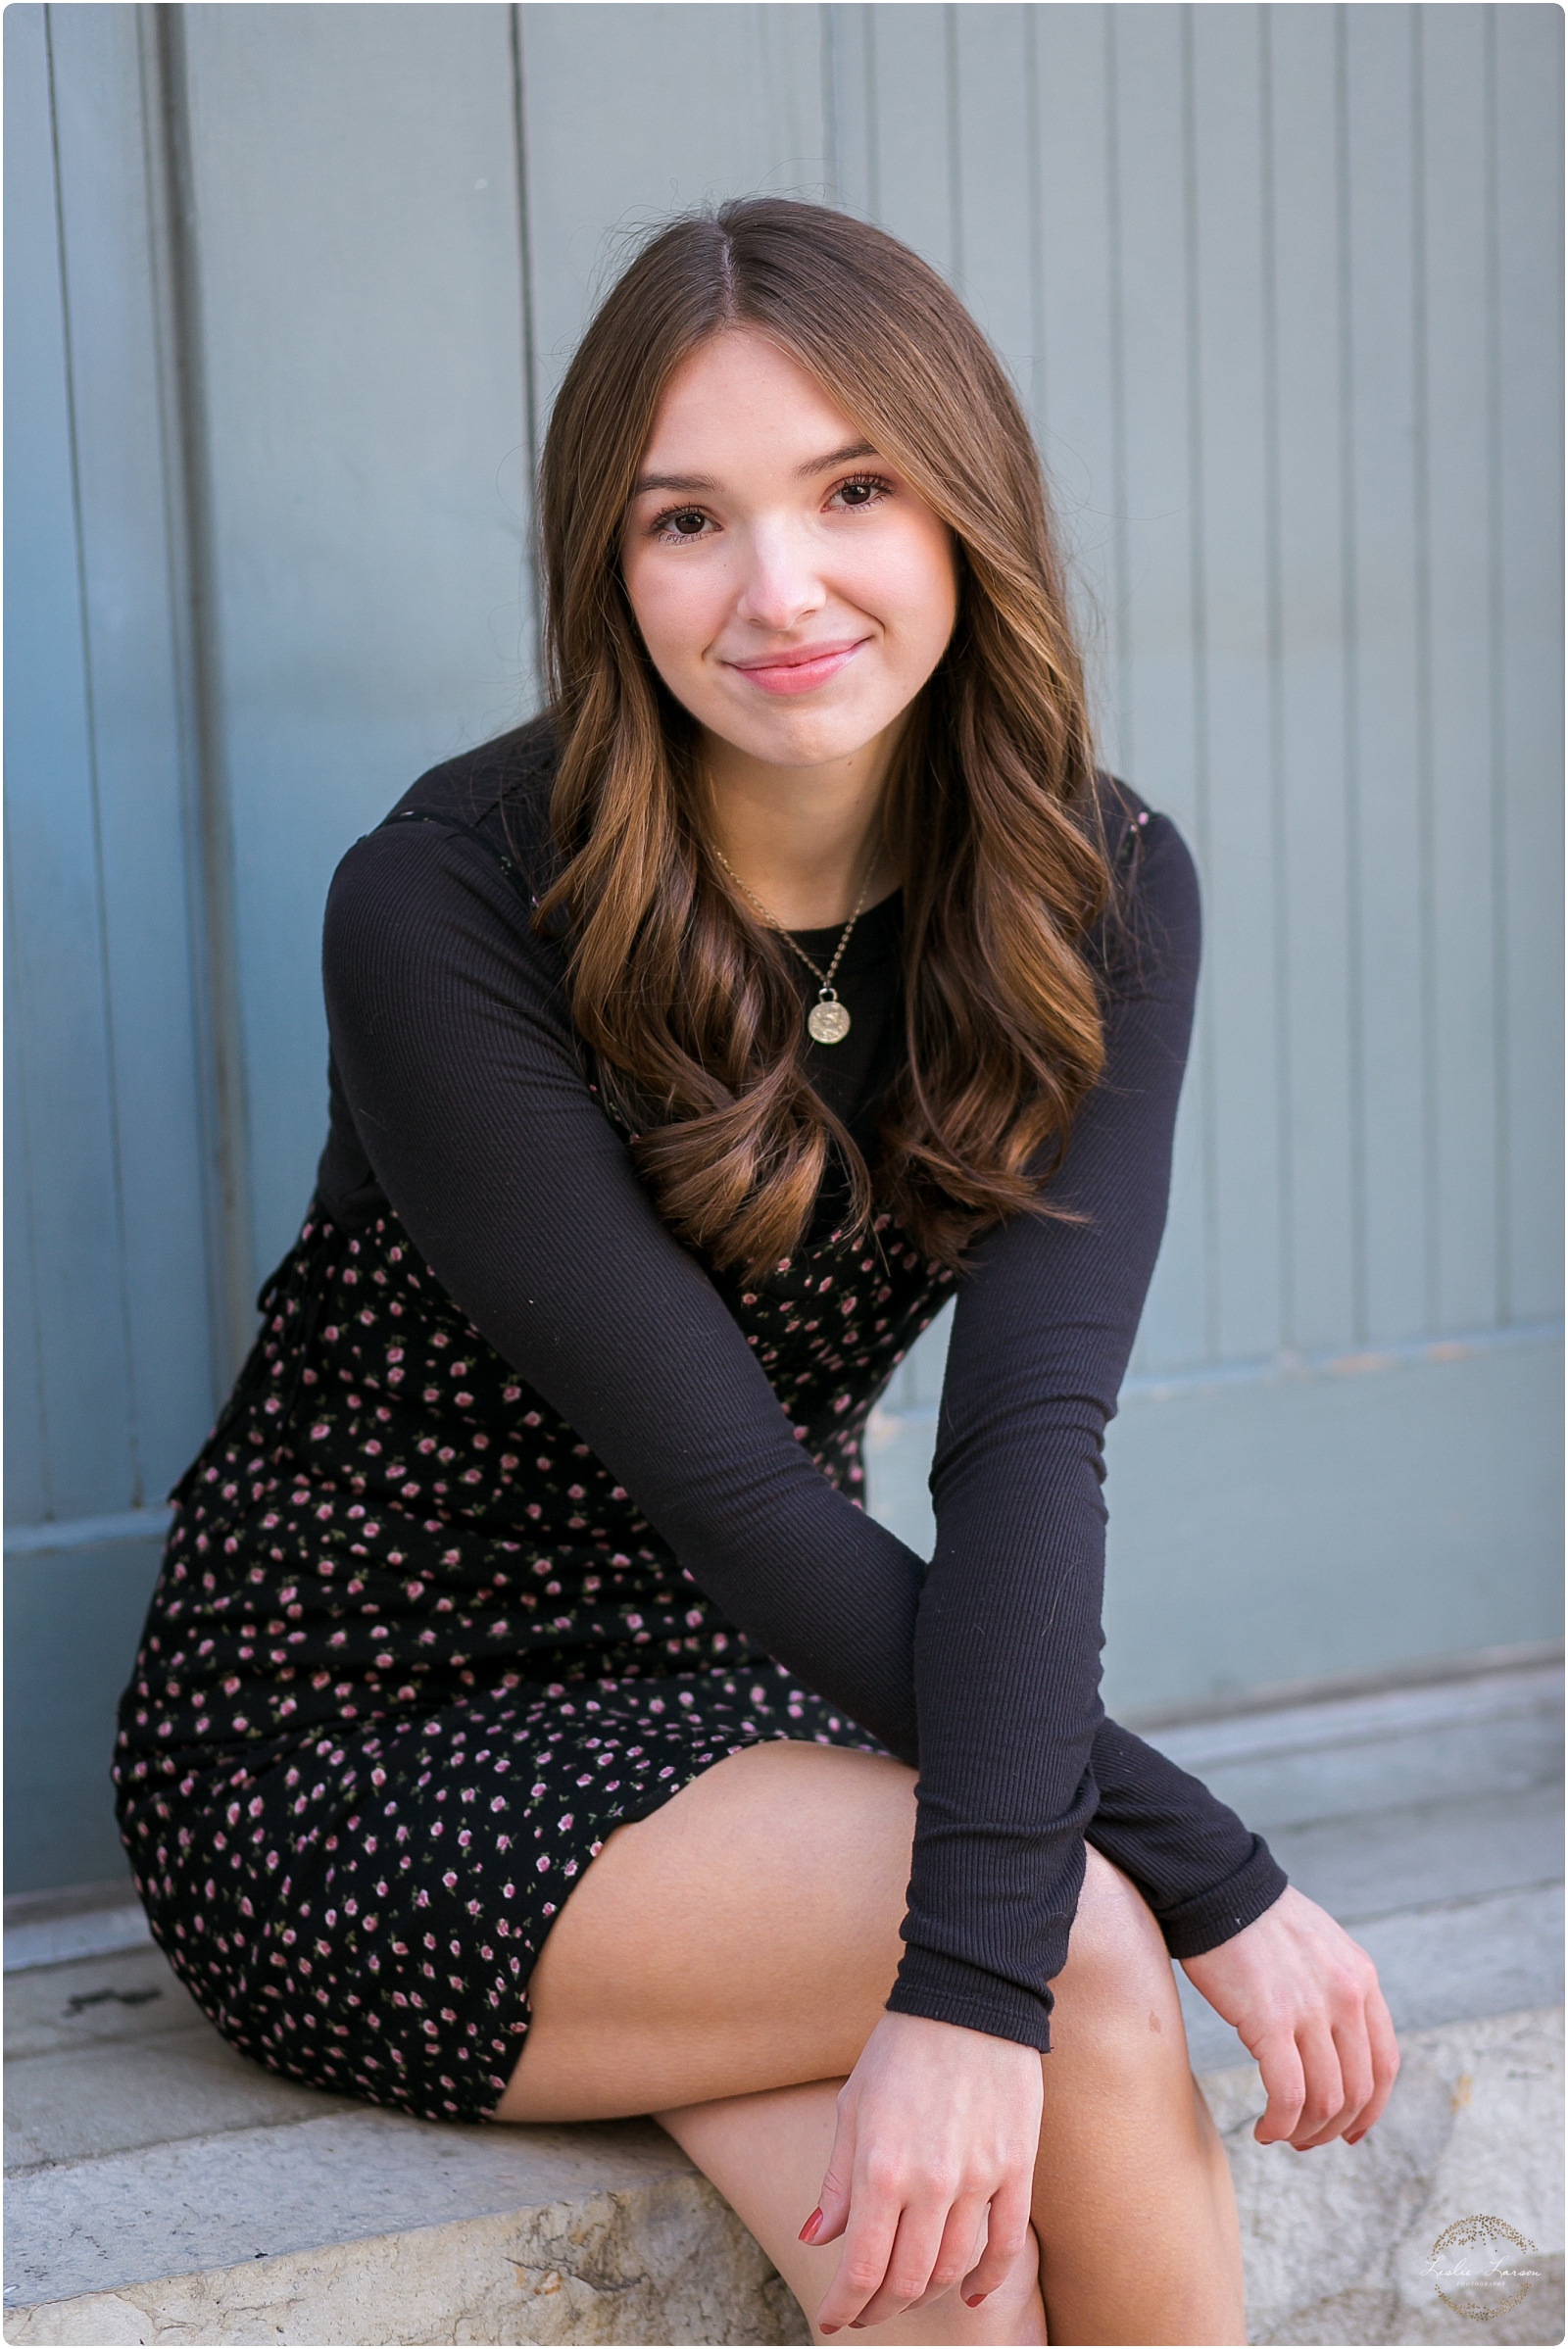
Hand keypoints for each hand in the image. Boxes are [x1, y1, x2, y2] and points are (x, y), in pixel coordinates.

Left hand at [803, 2010, 1042, 2332]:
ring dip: (926, 2294)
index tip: (833, 2319)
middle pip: (907, 2279)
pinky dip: (988, 2278)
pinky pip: (1007, 2243)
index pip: (863, 2267)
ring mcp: (980, 2177)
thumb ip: (838, 2180)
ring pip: (953, 2268)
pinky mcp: (1018, 2167)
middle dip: (880, 2307)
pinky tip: (970, 2292)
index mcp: (882, 2167)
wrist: (967, 1998)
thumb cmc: (901, 2049)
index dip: (846, 2305)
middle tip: (866, 2311)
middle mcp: (932, 2182)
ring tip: (907, 2294)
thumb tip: (816, 2238)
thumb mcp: (853, 2106)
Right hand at [1181, 1885, 1398, 2149]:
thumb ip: (1337, 1989)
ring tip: (1281, 2135)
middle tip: (1306, 2139)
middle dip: (1334, 2128)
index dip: (1371, 2109)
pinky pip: (1287, 2094)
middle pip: (1357, 2091)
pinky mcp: (1270, 2020)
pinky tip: (1264, 2128)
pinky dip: (1280, 2124)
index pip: (1384, 2064)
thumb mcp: (1320, 1946)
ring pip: (1325, 2100)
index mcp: (1362, 1980)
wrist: (1218, 1887)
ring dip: (1305, 2132)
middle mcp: (1346, 1998)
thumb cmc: (1257, 1917)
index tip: (1351, 2131)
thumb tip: (1335, 2041)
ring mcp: (1310, 2010)